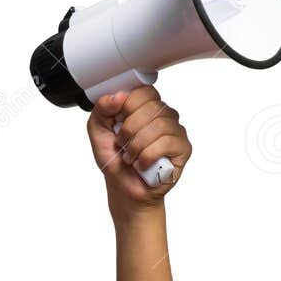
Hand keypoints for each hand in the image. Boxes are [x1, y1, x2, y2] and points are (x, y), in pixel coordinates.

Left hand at [87, 86, 191, 214]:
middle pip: (151, 106)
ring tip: (130, 157)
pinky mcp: (183, 148)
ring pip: (159, 125)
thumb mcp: (98, 132)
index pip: (144, 90)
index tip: (117, 122)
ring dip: (137, 145)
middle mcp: (163, 115)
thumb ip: (101, 110)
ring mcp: (175, 130)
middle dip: (129, 129)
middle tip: (122, 144)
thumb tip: (116, 96)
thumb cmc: (116, 161)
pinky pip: (167, 142)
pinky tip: (142, 164)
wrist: (123, 189)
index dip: (128, 105)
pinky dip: (148, 155)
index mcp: (145, 107)